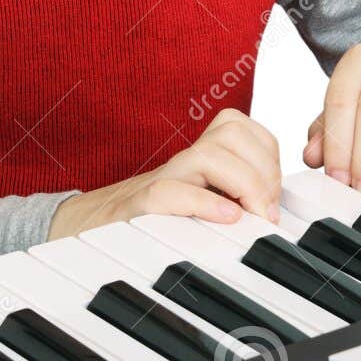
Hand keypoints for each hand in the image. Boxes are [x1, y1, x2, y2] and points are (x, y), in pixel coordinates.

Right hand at [48, 107, 281, 239]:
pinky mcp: (136, 208)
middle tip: (265, 212)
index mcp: (199, 158)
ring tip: (250, 216)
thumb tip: (274, 216)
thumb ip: (232, 201)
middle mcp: (181, 162)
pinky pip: (169, 193)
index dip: (269, 156)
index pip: (243, 128)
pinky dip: (205, 204)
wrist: (86, 232)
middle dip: (264, 169)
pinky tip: (226, 218)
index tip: (272, 198)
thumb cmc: (153, 223)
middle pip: (232, 130)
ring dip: (243, 183)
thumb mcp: (200, 206)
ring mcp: (158, 180)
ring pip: (208, 154)